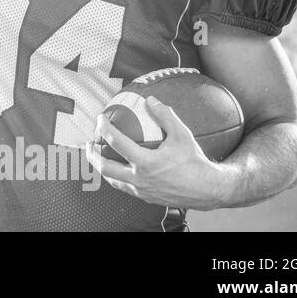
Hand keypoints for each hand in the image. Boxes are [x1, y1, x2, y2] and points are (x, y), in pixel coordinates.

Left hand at [84, 96, 234, 209]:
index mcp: (146, 163)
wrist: (207, 189)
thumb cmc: (195, 161)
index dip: (104, 128)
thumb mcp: (182, 135)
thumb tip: (150, 100)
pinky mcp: (145, 197)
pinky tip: (117, 168)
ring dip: (102, 166)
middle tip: (89, 142)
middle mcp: (139, 178)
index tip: (100, 118)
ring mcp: (141, 190)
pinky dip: (116, 176)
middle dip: (92, 154)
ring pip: (112, 180)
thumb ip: (165, 116)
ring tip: (98, 155)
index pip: (116, 142)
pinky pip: (124, 187)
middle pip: (105, 167)